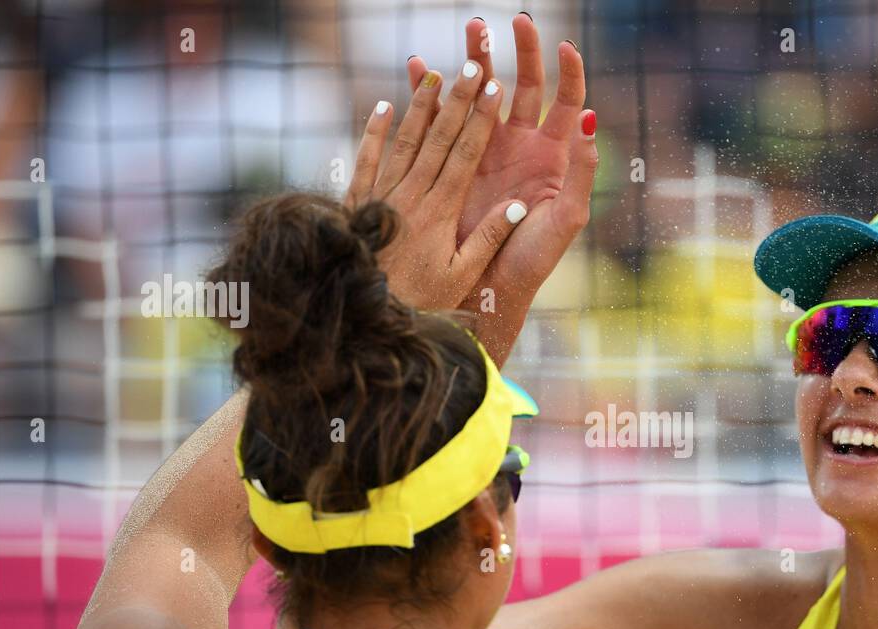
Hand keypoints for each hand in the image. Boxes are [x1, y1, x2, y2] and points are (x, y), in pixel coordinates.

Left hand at [344, 60, 525, 310]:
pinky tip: (384, 106)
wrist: (364, 311)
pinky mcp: (358, 202)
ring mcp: (382, 195)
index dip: (481, 121)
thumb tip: (519, 205)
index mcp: (440, 212)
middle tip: (474, 67)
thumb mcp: (462, 276)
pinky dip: (375, 130)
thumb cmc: (421, 300)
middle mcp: (410, 196)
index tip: (495, 91)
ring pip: (404, 140)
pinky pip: (367, 158)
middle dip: (458, 100)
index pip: (465, 156)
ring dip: (422, 106)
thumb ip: (489, 238)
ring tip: (436, 74)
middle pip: (438, 138)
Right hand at [403, 16, 597, 363]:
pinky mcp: (456, 159)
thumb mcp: (567, 217)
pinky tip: (421, 68)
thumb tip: (591, 119)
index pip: (566, 101)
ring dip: (477, 59)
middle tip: (511, 20)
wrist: (490, 285)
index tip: (563, 46)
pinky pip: (443, 117)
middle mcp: (521, 145)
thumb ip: (582, 169)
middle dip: (519, 50)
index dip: (568, 72)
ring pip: (484, 92)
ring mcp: (488, 149)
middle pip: (524, 85)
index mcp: (553, 155)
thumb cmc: (534, 258)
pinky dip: (431, 92)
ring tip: (470, 29)